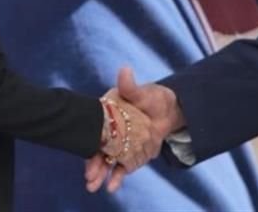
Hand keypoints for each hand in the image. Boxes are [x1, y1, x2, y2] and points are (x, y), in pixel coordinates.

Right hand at [85, 67, 185, 192]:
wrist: (169, 111)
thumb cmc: (152, 98)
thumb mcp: (142, 92)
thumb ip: (130, 86)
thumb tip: (125, 70)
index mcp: (108, 116)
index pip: (96, 132)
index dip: (90, 143)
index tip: (87, 153)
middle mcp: (112, 132)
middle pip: (99, 149)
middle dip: (93, 165)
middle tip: (89, 178)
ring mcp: (121, 145)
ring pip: (108, 161)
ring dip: (101, 174)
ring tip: (94, 186)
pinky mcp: (130, 154)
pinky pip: (122, 167)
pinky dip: (117, 176)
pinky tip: (111, 187)